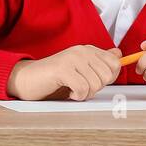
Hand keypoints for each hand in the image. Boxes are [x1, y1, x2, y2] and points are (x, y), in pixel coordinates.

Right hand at [6, 45, 121, 100]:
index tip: (93, 81)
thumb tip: (118, 54)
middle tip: (80, 86)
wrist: (27, 79)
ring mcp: (72, 58)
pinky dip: (77, 96)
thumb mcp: (80, 69)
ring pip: (95, 84)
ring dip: (84, 94)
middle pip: (107, 76)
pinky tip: (68, 92)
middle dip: (95, 88)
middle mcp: (82, 51)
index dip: (108, 79)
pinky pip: (82, 88)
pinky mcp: (63, 69)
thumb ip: (99, 62)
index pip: (115, 64)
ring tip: (72, 89)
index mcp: (88, 50)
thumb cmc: (54, 78)